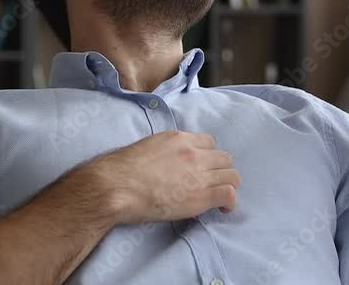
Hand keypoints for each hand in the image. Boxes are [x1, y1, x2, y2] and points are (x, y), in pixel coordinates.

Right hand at [79, 130, 240, 224]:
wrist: (117, 186)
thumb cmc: (121, 170)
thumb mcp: (146, 148)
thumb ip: (164, 151)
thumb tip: (166, 162)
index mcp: (179, 139)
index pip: (208, 142)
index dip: (207, 156)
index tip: (202, 167)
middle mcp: (193, 153)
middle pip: (224, 158)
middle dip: (220, 170)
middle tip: (211, 184)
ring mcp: (199, 174)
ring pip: (232, 175)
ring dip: (227, 185)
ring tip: (219, 197)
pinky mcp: (202, 196)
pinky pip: (229, 194)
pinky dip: (229, 202)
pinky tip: (222, 208)